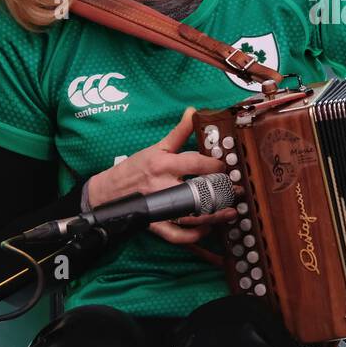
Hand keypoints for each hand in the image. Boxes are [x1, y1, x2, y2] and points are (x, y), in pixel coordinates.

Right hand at [86, 107, 238, 244]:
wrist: (109, 191)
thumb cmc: (135, 168)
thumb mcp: (156, 147)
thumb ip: (178, 132)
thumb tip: (193, 111)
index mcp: (163, 164)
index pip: (194, 163)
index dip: (214, 165)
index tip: (227, 166)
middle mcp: (162, 186)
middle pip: (196, 191)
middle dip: (220, 192)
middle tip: (237, 191)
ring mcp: (159, 207)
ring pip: (190, 215)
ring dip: (213, 216)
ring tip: (230, 212)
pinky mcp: (156, 224)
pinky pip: (177, 235)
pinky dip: (193, 235)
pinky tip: (207, 229)